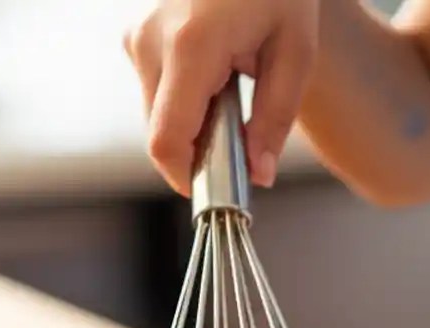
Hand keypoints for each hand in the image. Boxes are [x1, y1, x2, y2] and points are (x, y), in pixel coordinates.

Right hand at [124, 0, 318, 193]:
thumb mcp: (296, 50)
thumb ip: (275, 118)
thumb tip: (259, 176)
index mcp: (191, 45)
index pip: (166, 141)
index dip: (185, 177)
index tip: (214, 191)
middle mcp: (150, 41)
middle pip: (160, 132)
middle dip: (197, 146)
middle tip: (242, 132)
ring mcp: (136, 35)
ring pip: (155, 114)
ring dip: (191, 119)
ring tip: (232, 86)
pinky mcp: (133, 34)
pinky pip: (153, 90)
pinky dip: (183, 97)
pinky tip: (215, 70)